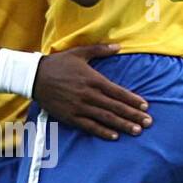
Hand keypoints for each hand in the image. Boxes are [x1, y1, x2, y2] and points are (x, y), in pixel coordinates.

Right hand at [34, 44, 151, 139]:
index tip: (145, 106)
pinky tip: (114, 136)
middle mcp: (88, 94)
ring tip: (137, 131)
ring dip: (122, 125)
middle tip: (148, 122)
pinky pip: (89, 126)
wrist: (34, 76)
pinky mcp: (70, 116)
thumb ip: (101, 50)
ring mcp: (79, 107)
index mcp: (93, 79)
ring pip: (105, 118)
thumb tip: (119, 46)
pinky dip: (102, 132)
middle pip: (115, 107)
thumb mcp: (80, 52)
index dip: (133, 100)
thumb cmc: (58, 63)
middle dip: (133, 115)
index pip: (118, 92)